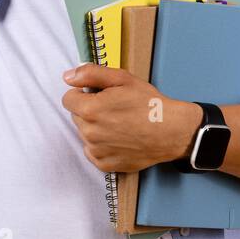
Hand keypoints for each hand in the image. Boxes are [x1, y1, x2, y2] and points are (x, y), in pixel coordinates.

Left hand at [60, 64, 200, 172]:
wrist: (171, 131)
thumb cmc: (150, 104)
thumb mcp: (122, 79)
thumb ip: (91, 74)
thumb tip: (68, 76)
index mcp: (90, 110)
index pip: (68, 99)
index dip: (83, 94)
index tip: (98, 95)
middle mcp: (90, 133)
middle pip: (77, 116)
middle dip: (90, 110)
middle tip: (113, 108)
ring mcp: (97, 151)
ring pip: (85, 134)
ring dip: (96, 127)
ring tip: (119, 123)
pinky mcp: (105, 164)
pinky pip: (93, 152)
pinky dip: (102, 145)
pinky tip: (119, 137)